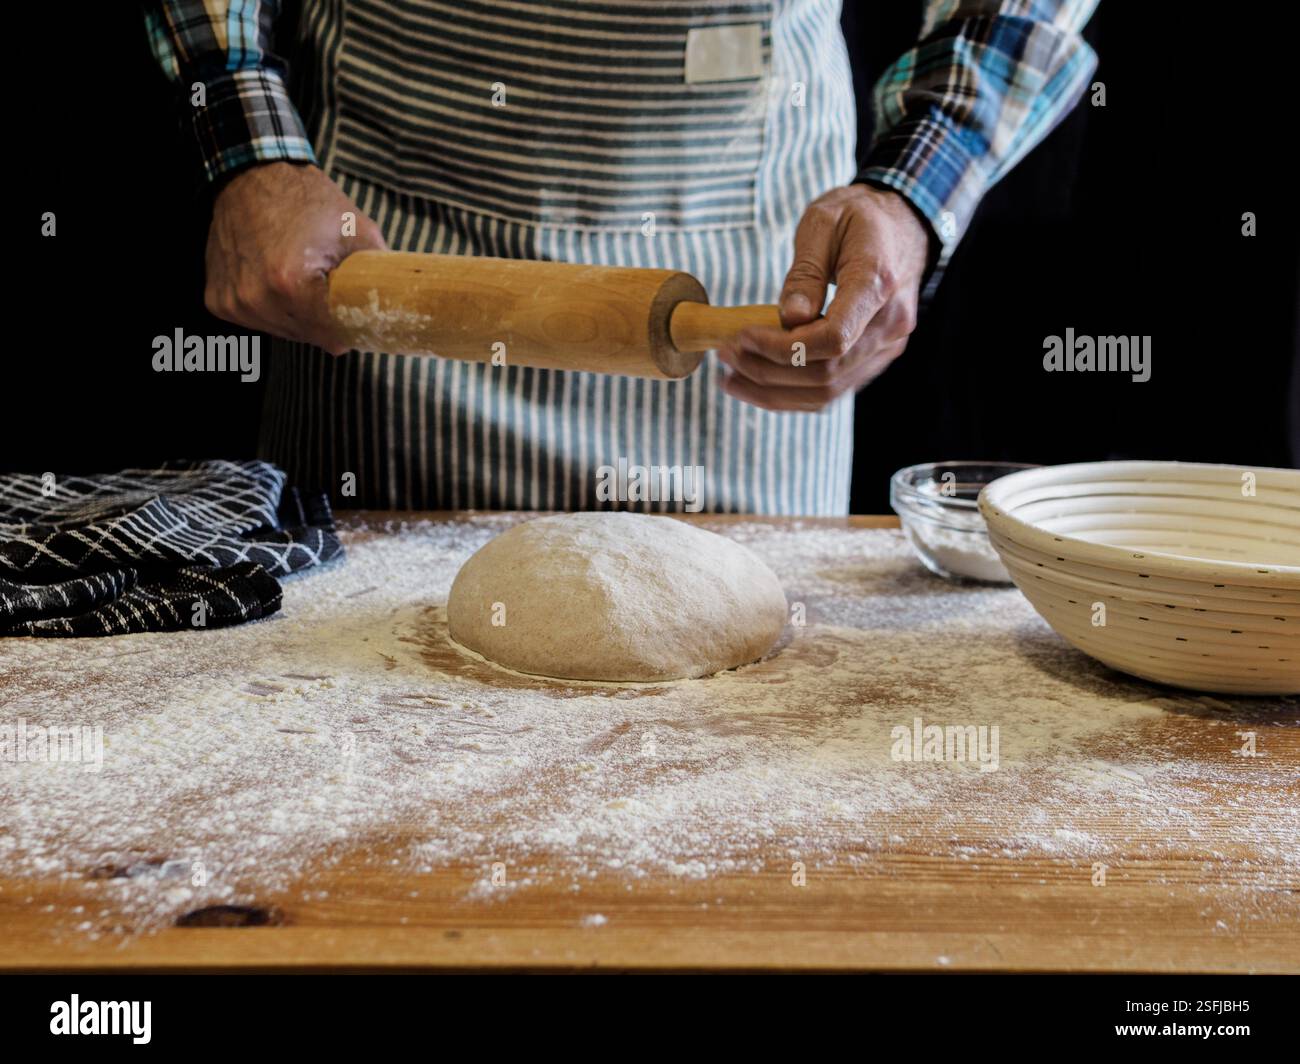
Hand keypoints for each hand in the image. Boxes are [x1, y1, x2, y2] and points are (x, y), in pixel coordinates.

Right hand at [203, 162, 386, 354]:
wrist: (250, 175)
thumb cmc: (307, 200)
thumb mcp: (357, 231)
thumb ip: (378, 278)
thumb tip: (397, 312)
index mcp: (290, 283)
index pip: (334, 336)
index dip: (353, 327)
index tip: (361, 315)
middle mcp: (256, 298)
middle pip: (311, 337)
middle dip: (327, 320)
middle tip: (332, 287)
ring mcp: (234, 302)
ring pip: (286, 332)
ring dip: (301, 316)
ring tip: (304, 277)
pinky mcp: (219, 301)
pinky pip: (260, 321)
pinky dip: (274, 308)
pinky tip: (278, 279)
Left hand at [718, 184, 929, 411]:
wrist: (901, 224)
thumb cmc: (858, 217)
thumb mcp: (823, 223)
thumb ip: (805, 273)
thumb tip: (789, 318)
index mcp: (878, 283)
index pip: (834, 338)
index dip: (782, 347)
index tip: (742, 336)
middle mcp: (890, 324)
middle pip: (826, 372)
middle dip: (768, 370)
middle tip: (725, 355)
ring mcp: (887, 346)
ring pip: (828, 391)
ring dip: (774, 392)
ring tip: (731, 378)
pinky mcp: (875, 357)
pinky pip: (833, 389)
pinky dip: (793, 394)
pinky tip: (758, 383)